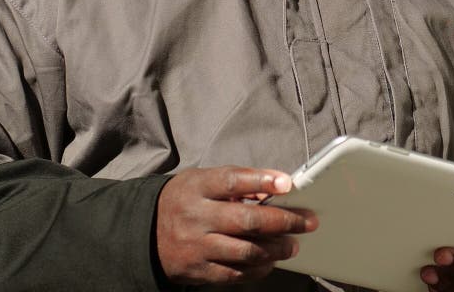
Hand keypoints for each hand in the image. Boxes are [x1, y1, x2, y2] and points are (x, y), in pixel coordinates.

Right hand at [156, 165, 317, 285]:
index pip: (232, 180)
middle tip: (306, 221)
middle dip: (282, 221)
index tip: (287, 183)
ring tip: (293, 244)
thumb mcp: (201, 181)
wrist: (146, 232)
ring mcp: (197, 246)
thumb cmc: (184, 199)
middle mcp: (196, 216)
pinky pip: (235, 273)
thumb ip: (234, 184)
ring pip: (245, 250)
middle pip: (246, 219)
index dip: (261, 181)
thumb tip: (272, 190)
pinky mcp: (198, 271)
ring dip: (276, 248)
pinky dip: (258, 268)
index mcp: (197, 187)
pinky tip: (271, 261)